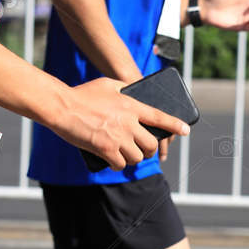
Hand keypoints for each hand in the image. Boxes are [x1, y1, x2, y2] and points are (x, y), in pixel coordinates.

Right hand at [52, 77, 190, 169]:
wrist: (62, 107)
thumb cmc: (83, 94)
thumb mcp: (108, 84)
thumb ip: (125, 89)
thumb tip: (134, 92)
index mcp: (131, 105)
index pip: (159, 117)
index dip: (174, 125)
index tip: (186, 131)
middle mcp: (128, 122)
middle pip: (151, 144)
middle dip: (150, 150)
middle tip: (144, 151)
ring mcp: (118, 137)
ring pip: (137, 157)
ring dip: (133, 159)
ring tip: (125, 155)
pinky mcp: (106, 149)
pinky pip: (120, 164)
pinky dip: (118, 165)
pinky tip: (113, 161)